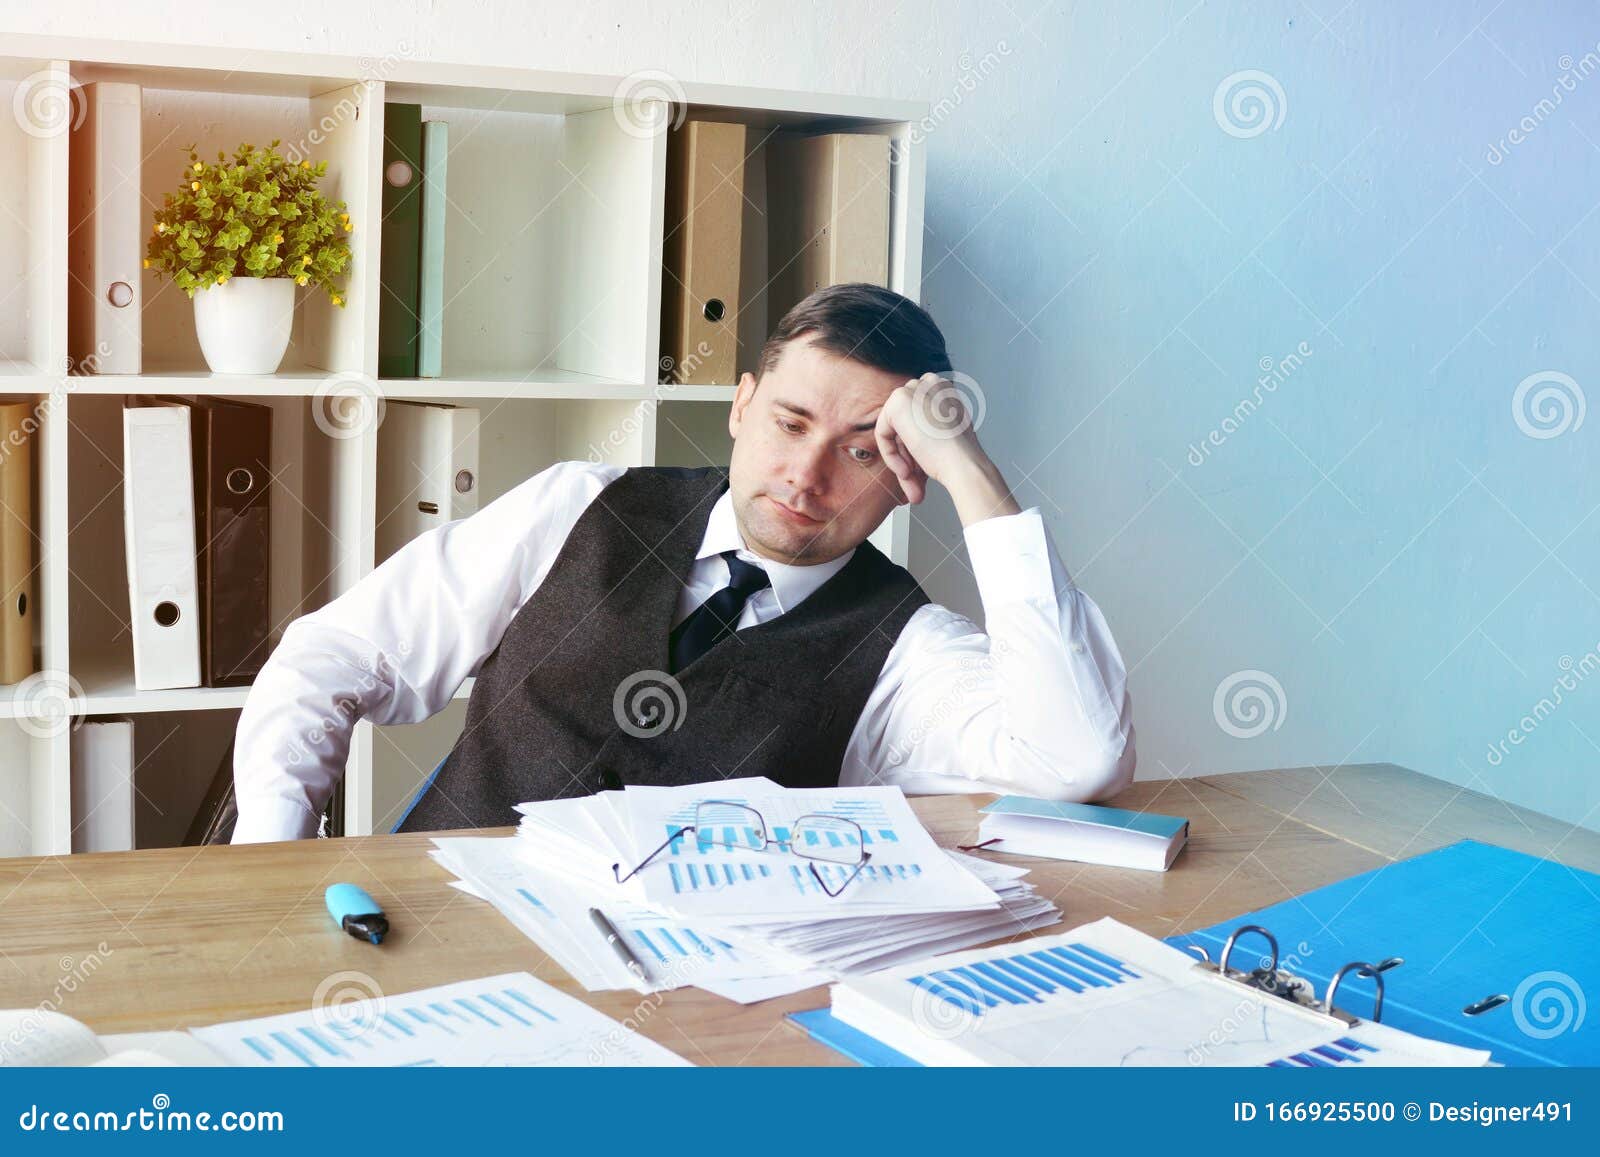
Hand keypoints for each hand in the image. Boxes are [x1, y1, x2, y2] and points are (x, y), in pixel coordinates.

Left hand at [874, 373, 1020, 525]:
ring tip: (913, 482)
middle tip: (914, 481)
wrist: (963, 464)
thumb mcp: (945, 435)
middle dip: (908, 456)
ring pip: (894, 430)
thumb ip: (927, 428)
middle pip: (904, 424)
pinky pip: (883, 433)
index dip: (916, 448)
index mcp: (945, 389)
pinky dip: (891, 456)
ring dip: (901, 459)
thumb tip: (908, 438)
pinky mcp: (899, 401)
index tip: (921, 470)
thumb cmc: (959, 457)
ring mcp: (914, 388)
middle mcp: (930, 382)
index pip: (917, 419)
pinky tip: (906, 471)